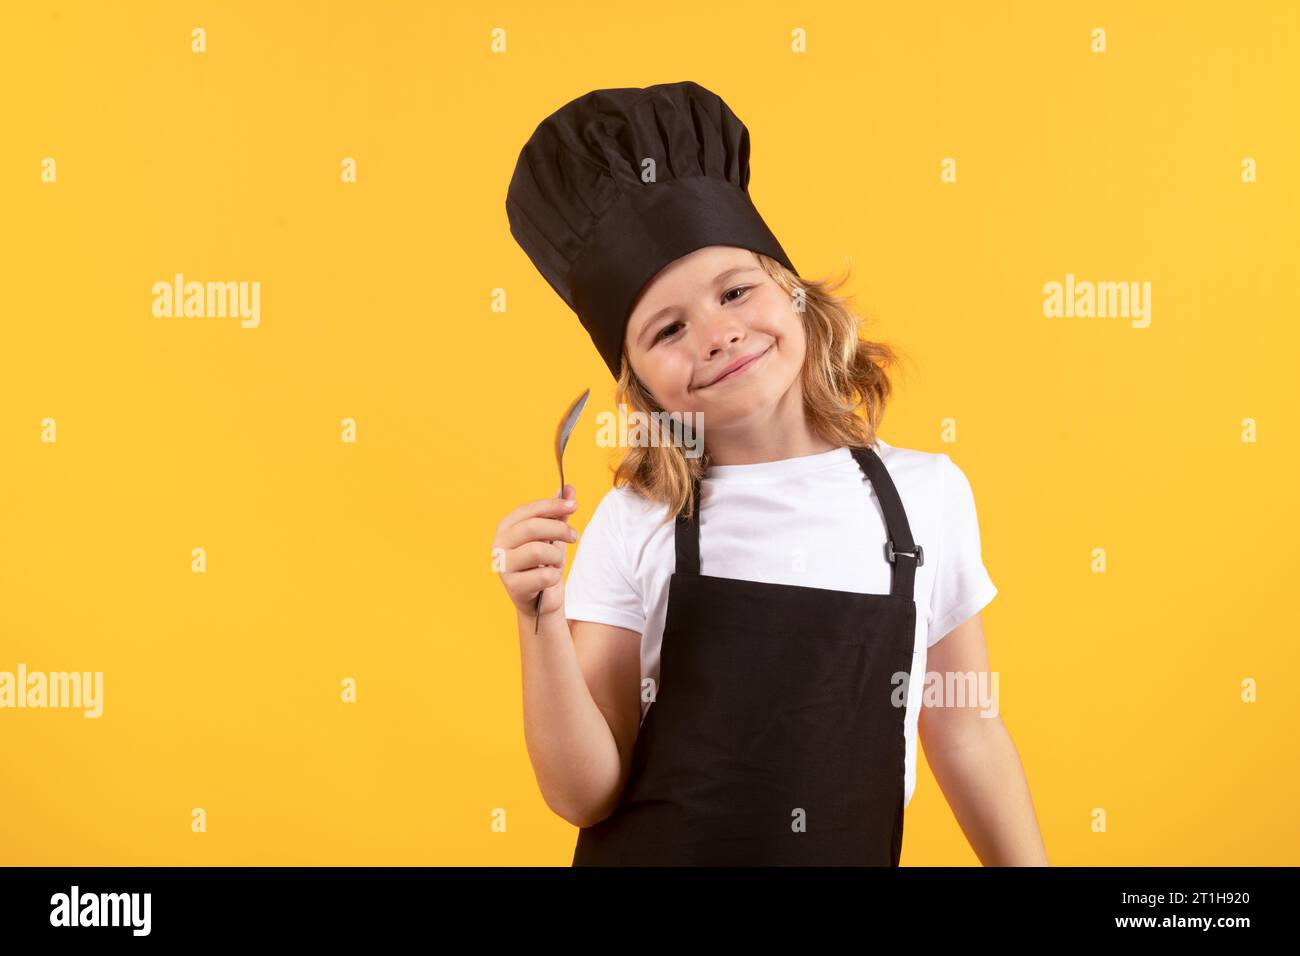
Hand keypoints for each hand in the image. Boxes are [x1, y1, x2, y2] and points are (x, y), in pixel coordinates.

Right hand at [492, 484, 578, 617]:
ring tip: (556, 562)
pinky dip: (555, 577)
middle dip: (559, 529)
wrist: (541, 599)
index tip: (574, 505)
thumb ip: (558, 512)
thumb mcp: (553, 535)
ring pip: (538, 551)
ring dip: (556, 557)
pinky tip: (550, 580)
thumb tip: (569, 488)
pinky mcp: (513, 587)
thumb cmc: (544, 563)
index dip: (553, 505)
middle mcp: (499, 544)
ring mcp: (503, 566)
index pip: (529, 509)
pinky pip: (544, 576)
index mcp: (505, 527)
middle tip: (574, 536)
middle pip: (532, 527)